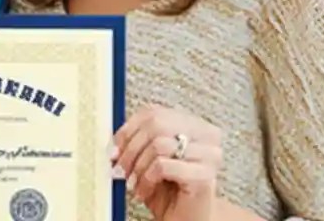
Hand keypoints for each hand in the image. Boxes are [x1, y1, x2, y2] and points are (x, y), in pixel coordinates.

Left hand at [112, 105, 222, 220]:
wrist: (187, 220)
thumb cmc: (169, 190)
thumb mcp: (150, 159)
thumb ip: (138, 141)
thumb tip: (114, 140)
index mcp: (193, 124)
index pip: (153, 112)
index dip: (128, 129)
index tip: (115, 148)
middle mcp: (207, 135)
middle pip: (156, 123)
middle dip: (131, 148)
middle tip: (121, 168)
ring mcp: (209, 155)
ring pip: (158, 144)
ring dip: (138, 167)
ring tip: (135, 182)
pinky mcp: (205, 175)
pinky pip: (163, 166)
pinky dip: (146, 179)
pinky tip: (145, 191)